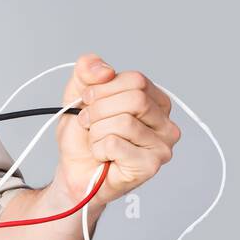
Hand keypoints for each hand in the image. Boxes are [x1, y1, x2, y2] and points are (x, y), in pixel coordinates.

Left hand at [53, 53, 180, 207]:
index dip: (103, 89)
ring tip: (96, 141)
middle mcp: (165, 122)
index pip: (136, 79)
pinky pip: (115, 144)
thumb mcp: (78, 95)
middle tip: (89, 123)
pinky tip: (103, 156)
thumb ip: (87, 72)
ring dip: (97, 132)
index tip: (89, 101)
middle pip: (134, 99)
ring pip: (124, 122)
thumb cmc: (83, 136)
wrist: (74, 171)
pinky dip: (98, 149)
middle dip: (99, 110)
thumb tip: (104, 68)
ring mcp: (162, 146)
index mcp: (155, 101)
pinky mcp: (151, 165)